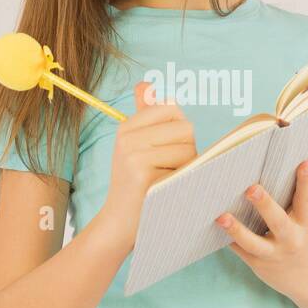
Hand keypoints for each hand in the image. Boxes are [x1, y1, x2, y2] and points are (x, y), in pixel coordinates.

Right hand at [96, 81, 196, 249]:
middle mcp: (127, 137)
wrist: (119, 223)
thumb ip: (144, 114)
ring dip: (186, 168)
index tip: (165, 149)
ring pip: (188, 150)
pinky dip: (181, 182)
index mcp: (127, 127)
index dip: (179, 130)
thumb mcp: (135, 145)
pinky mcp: (142, 175)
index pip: (173, 109)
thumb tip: (145, 84)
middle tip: (166, 169)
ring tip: (165, 180)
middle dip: (186, 150)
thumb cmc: (136, 185)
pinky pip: (182, 170)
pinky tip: (165, 192)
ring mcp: (133, 156)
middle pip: (185, 129)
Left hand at [214, 160, 307, 301]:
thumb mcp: (302, 221)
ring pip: (253, 243)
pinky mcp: (257, 264)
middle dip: (265, 205)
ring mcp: (273, 254)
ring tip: (221, 217)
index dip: (306, 181)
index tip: (304, 162)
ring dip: (236, 230)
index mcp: (303, 224)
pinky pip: (239, 250)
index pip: (306, 201)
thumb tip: (263, 171)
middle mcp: (290, 239)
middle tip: (252, 189)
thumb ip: (289, 202)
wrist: (306, 278)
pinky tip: (211, 227)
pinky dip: (226, 239)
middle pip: (278, 221)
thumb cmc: (298, 238)